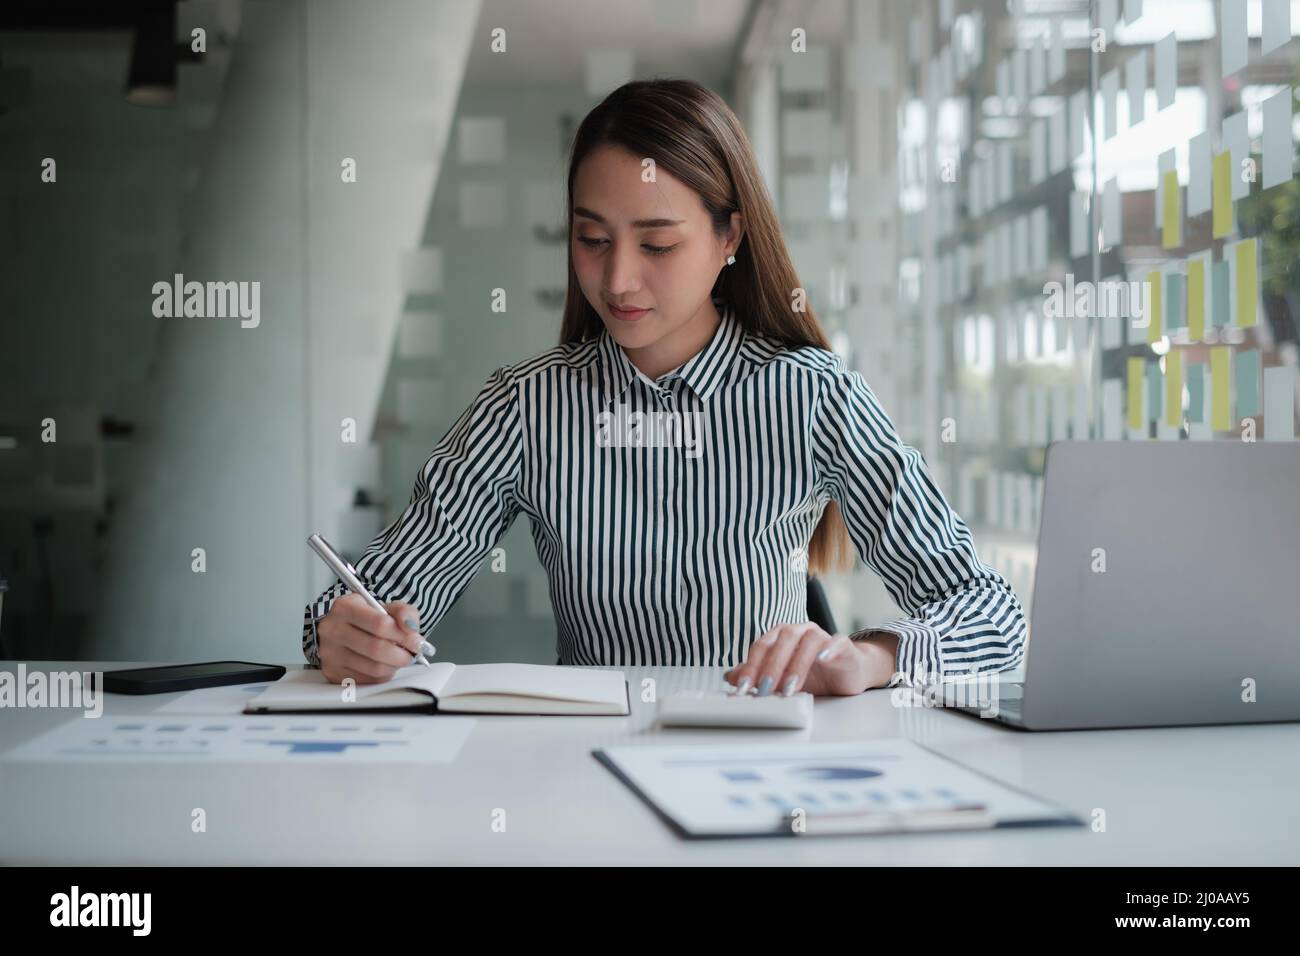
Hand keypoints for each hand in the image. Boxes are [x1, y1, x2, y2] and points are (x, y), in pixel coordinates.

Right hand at [317, 593, 424, 684]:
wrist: (347, 630)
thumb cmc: (369, 619)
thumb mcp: (387, 607)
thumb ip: (405, 613)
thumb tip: (412, 630)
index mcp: (345, 607)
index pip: (380, 624)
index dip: (404, 636)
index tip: (417, 642)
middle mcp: (332, 630)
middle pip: (377, 648)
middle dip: (402, 654)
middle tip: (412, 654)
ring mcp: (330, 654)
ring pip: (374, 668)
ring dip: (394, 666)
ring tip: (398, 658)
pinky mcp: (333, 673)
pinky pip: (368, 681)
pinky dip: (383, 675)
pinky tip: (384, 665)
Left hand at [723, 623, 882, 696]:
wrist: (846, 674)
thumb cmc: (813, 675)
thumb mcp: (781, 680)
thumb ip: (757, 676)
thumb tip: (730, 677)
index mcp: (780, 636)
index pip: (761, 647)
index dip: (750, 667)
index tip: (742, 688)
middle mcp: (798, 631)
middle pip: (781, 641)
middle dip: (770, 667)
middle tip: (763, 689)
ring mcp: (821, 635)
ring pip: (806, 641)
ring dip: (795, 665)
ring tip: (788, 688)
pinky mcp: (842, 644)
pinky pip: (835, 641)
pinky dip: (828, 649)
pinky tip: (822, 660)